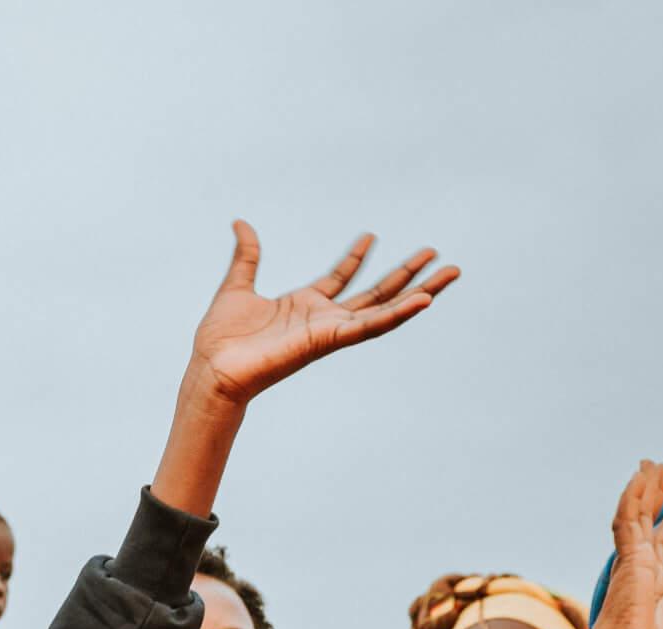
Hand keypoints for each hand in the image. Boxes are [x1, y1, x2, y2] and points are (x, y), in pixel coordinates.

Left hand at [189, 222, 459, 404]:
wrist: (213, 370)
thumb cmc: (221, 340)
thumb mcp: (236, 285)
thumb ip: (246, 256)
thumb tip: (240, 224)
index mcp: (304, 305)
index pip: (340, 278)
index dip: (356, 257)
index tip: (372, 236)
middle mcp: (323, 318)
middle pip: (376, 294)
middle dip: (407, 275)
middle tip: (436, 255)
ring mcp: (330, 331)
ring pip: (386, 310)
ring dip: (419, 293)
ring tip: (450, 274)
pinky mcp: (329, 341)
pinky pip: (370, 327)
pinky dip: (398, 314)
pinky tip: (424, 300)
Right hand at [580, 460, 662, 628]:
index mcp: (649, 584)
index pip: (657, 547)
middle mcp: (637, 568)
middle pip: (644, 523)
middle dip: (651, 497)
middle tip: (657, 472)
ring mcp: (629, 562)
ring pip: (634, 515)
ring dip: (642, 488)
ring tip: (649, 464)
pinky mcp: (626, 558)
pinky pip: (628, 519)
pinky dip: (633, 496)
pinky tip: (640, 477)